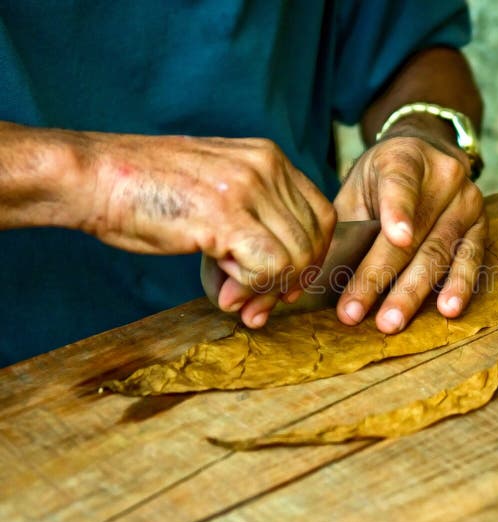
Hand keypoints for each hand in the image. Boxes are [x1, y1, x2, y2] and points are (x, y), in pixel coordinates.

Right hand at [70, 131, 335, 326]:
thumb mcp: (217, 192)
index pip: (321, 215)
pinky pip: (269, 266)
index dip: (313, 257)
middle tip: (257, 307)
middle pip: (312, 241)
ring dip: (267, 290)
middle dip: (290, 284)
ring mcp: (247, 189)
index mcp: (268, 157)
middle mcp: (266, 167)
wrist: (95, 176)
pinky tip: (225, 291)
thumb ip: (253, 227)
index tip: (289, 283)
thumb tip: (281, 284)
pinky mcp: (225, 215)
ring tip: (233, 298)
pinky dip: (253, 288)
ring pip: (295, 257)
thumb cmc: (148, 191)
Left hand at [333, 118, 486, 333]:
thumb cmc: (380, 179)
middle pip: (415, 233)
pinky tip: (448, 309)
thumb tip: (318, 275)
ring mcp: (467, 202)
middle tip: (356, 310)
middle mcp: (444, 176)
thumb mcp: (358, 186)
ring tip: (391, 321)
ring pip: (440, 252)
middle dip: (382, 276)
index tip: (396, 238)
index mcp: (405, 157)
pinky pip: (470, 260)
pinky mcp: (480, 226)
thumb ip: (346, 225)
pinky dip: (458, 286)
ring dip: (413, 292)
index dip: (398, 211)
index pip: (401, 183)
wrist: (425, 153)